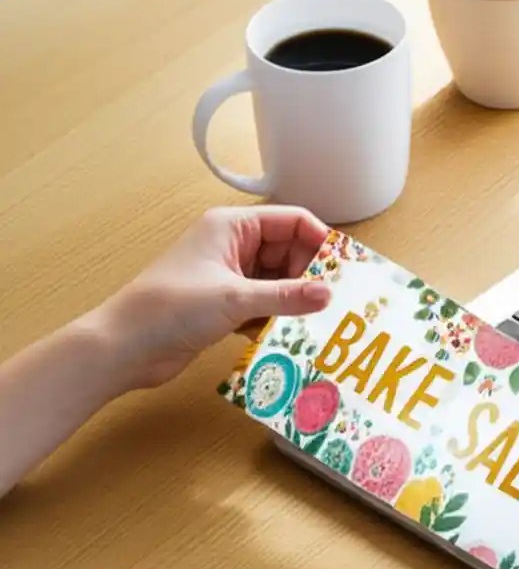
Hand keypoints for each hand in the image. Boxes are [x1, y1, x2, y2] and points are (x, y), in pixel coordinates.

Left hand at [99, 206, 332, 388]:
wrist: (124, 348)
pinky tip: (296, 332)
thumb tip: (330, 294)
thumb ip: (286, 296)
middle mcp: (233, 245)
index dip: (321, 241)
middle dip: (312, 273)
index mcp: (232, 226)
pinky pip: (267, 301)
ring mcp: (230, 275)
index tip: (345, 269)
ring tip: (323, 318)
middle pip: (290, 250)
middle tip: (337, 300)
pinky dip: (281, 314)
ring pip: (280, 279)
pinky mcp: (226, 303)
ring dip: (298, 297)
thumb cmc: (170, 309)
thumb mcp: (235, 299)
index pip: (292, 221)